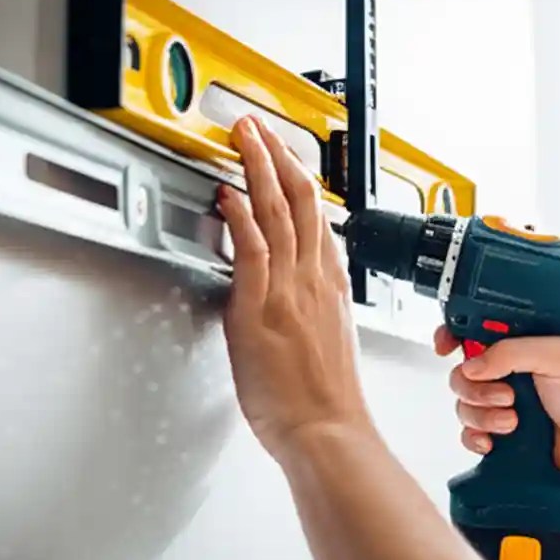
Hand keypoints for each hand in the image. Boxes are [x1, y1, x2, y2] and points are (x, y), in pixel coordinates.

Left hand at [217, 116, 374, 456]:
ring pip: (278, 213)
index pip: (318, 218)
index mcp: (330, 286)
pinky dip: (241, 217)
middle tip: (260, 127)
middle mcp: (314, 280)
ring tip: (244, 137)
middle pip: (301, 201)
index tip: (288, 156)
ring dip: (259, 168)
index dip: (301, 179)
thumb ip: (313, 311)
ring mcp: (289, 291)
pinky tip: (229, 193)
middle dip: (279, 156)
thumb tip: (296, 302)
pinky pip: (253, 251)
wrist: (329, 432)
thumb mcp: (328, 343)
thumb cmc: (326, 402)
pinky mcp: (262, 309)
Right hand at [434, 327, 559, 493]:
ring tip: (513, 422)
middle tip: (508, 396)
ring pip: (464, 406)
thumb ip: (511, 351)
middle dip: (477, 388)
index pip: (474, 333)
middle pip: (462, 374)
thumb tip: (473, 364)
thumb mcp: (555, 357)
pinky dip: (476, 438)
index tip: (447, 347)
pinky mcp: (499, 435)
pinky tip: (495, 441)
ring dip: (483, 415)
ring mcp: (502, 405)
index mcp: (520, 347)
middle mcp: (507, 374)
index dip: (454, 336)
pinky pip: (468, 434)